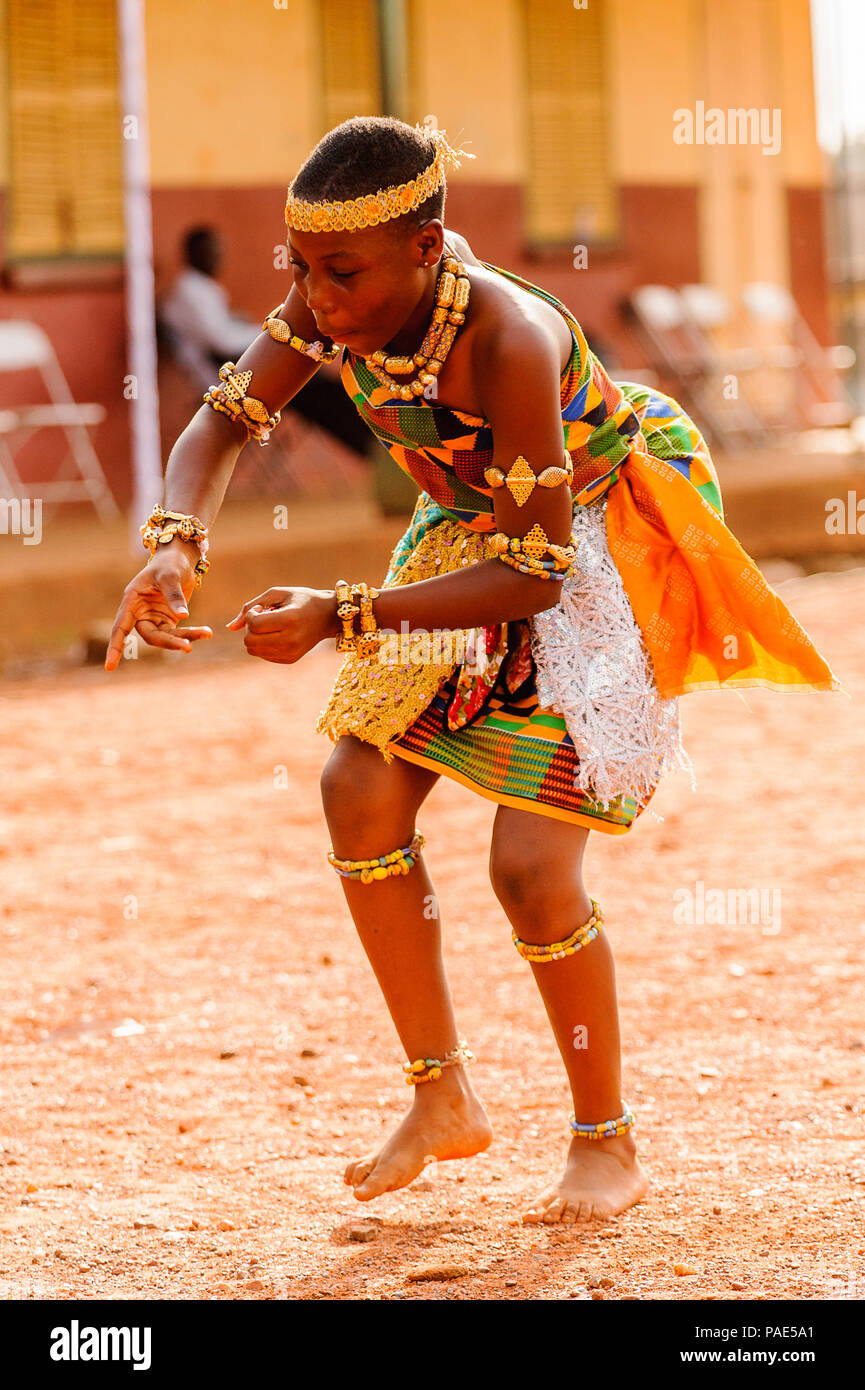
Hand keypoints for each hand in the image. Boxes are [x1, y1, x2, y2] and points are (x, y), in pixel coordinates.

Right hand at [104, 548, 212, 671]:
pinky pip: (178, 632)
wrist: (179, 560)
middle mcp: (139, 612)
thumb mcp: (170, 576)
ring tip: (206, 633)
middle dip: (169, 642)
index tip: (110, 667)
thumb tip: (183, 616)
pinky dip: (192, 633)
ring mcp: (154, 618)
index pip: (120, 628)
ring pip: (166, 637)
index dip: (115, 647)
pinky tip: (206, 632)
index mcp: (131, 601)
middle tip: (187, 646)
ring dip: (185, 637)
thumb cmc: (169, 564)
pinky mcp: (168, 621)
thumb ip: (174, 595)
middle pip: (150, 636)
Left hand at [226, 586, 336, 663]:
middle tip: (263, 618)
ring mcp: (291, 652)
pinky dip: (264, 644)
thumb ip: (250, 606)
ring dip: (255, 637)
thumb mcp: (277, 594)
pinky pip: (263, 655)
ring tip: (269, 626)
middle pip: (250, 641)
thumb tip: (230, 628)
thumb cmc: (300, 600)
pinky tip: (277, 634)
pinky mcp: (290, 659)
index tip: (262, 608)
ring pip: (253, 651)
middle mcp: (291, 640)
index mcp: (290, 620)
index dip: (251, 615)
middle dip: (250, 629)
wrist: (327, 616)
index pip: (254, 625)